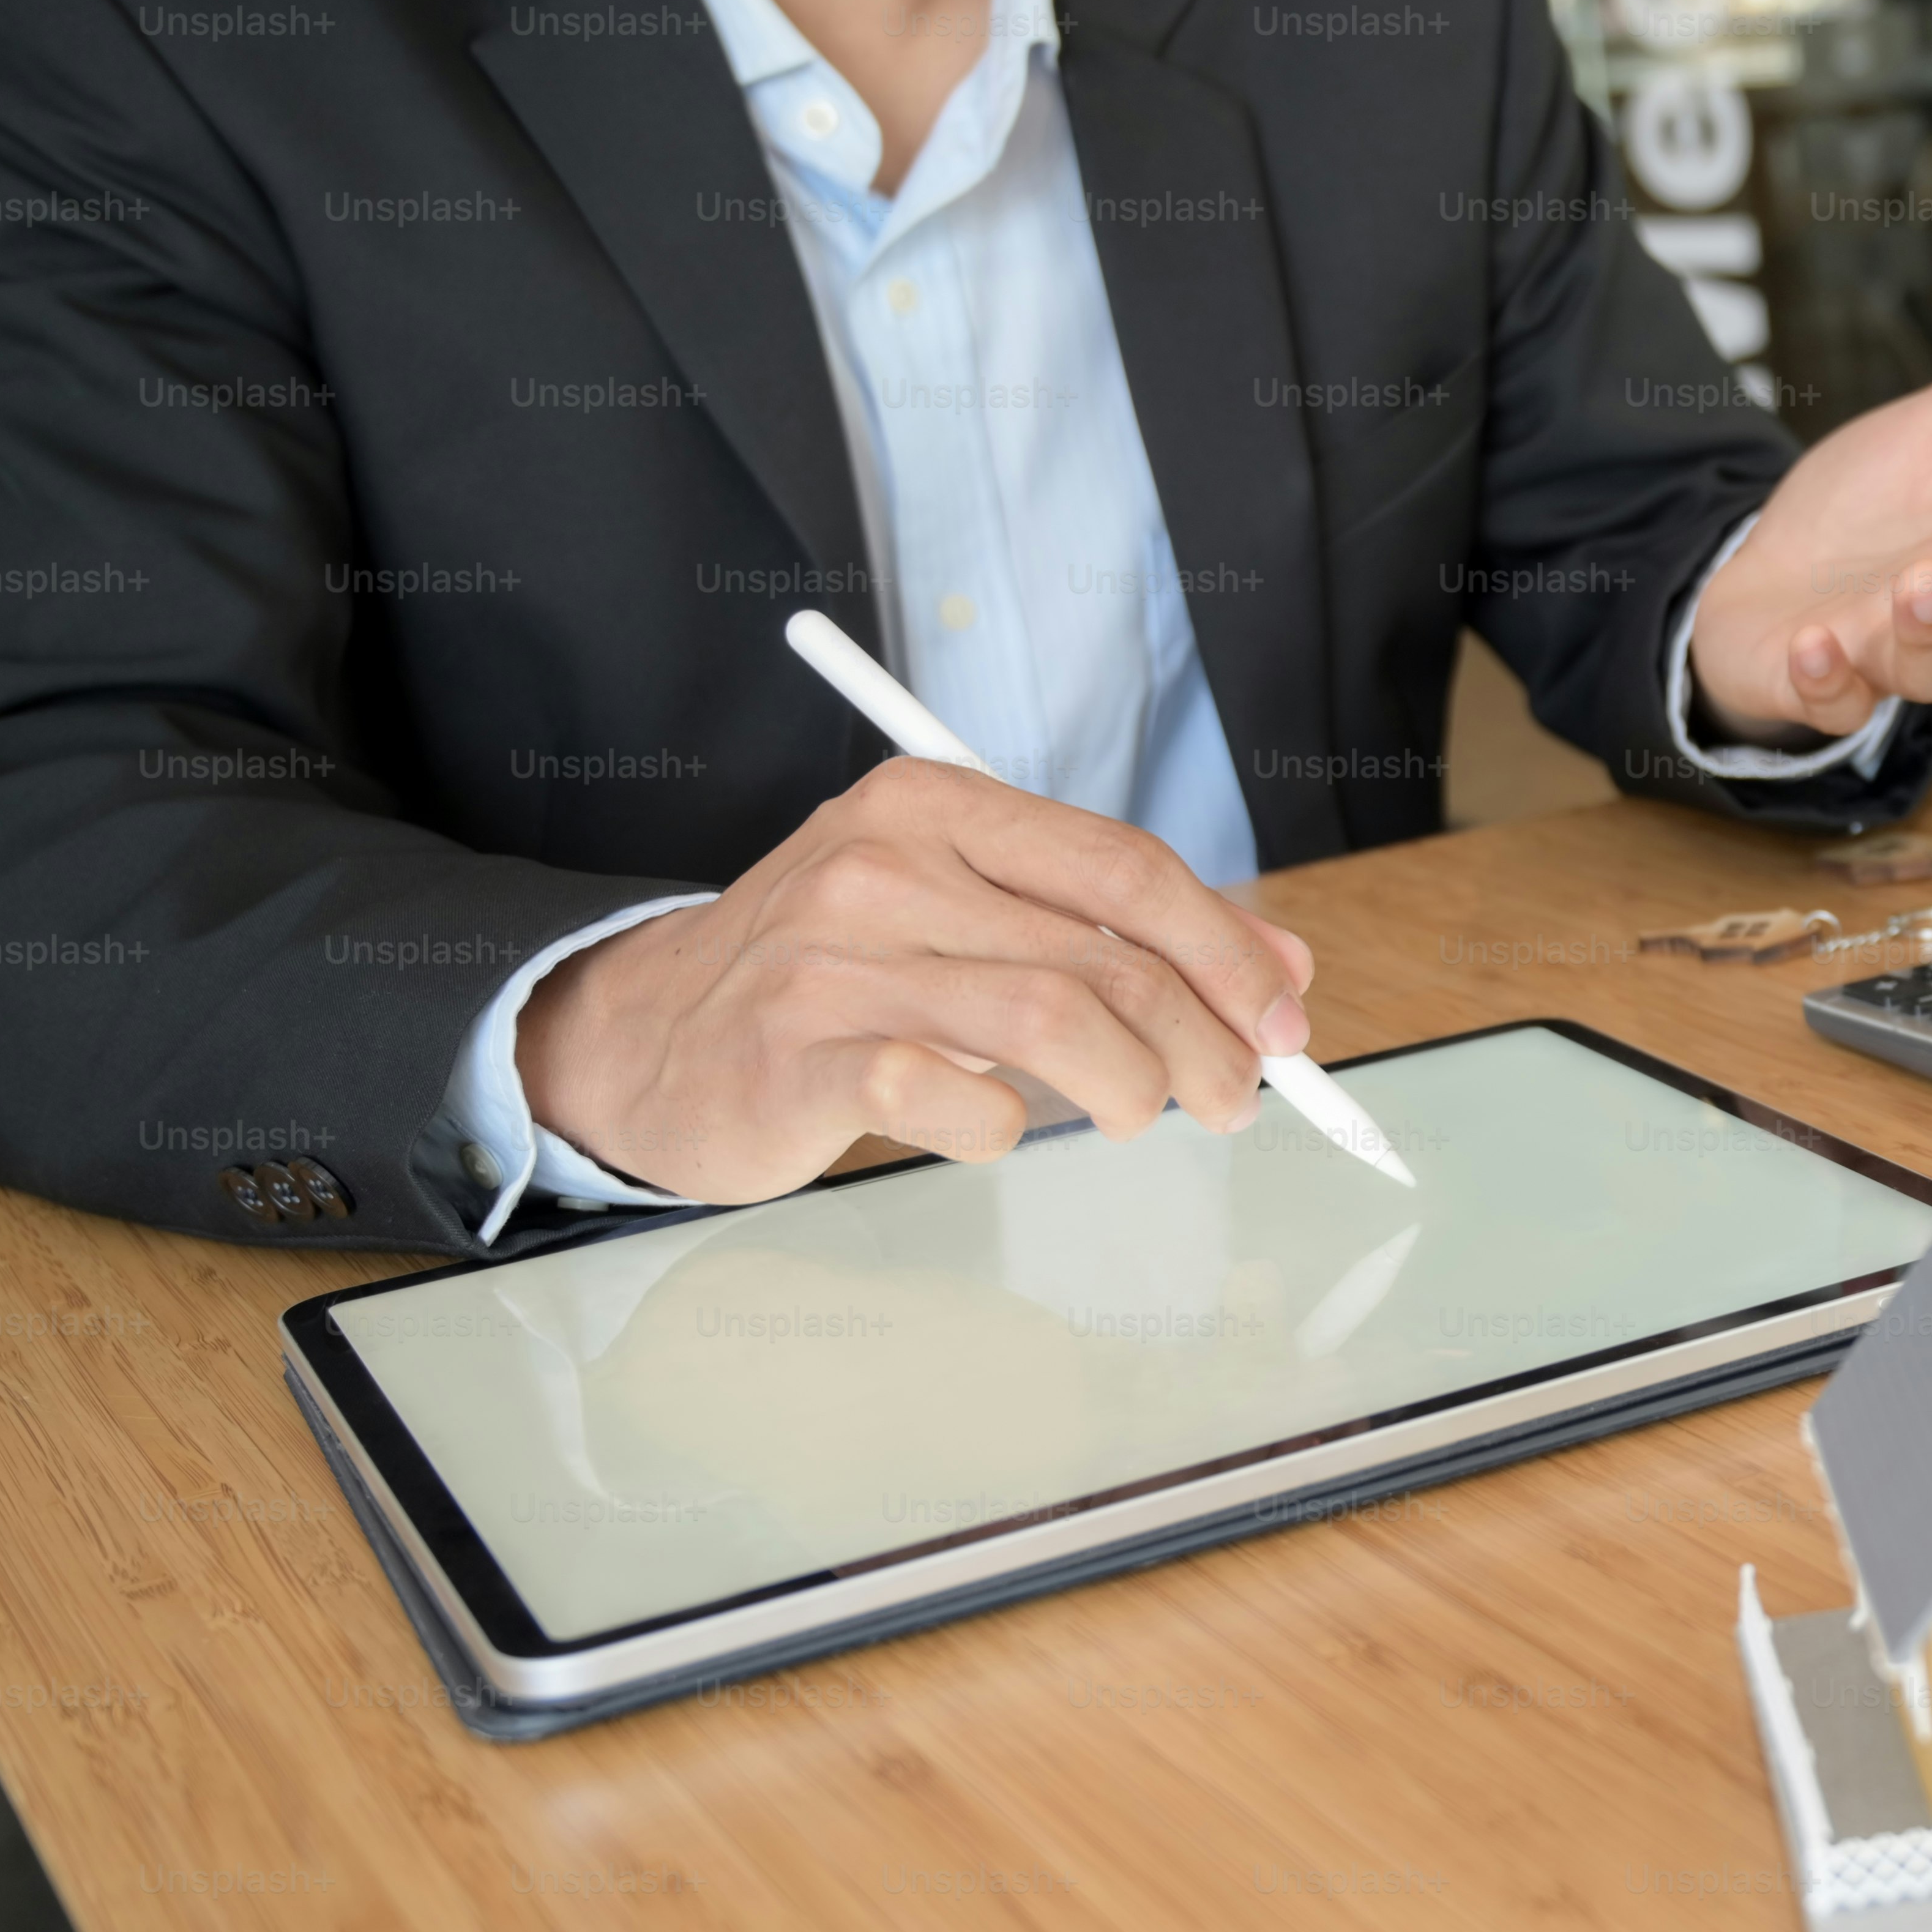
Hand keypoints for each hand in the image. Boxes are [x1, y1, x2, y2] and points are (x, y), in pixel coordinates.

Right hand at [516, 759, 1321, 1202]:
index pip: (1128, 868)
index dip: (1229, 950)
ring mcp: (833, 957)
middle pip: (1109, 954)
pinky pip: (956, 1096)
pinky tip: (998, 1127)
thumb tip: (1283, 972)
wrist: (646, 1038)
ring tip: (1145, 1116)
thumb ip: (1118, 930)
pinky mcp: (799, 1054)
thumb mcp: (972, 915)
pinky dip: (1006, 1126)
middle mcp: (883, 863)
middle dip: (1207, 1038)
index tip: (1286, 1022)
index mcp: (936, 803)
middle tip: (1238, 1098)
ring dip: (1135, 1086)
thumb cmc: (839, 976)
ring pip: (1055, 1020)